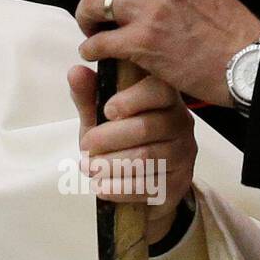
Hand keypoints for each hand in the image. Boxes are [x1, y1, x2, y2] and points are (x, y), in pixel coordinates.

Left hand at [68, 65, 196, 241]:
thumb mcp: (100, 116)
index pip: (158, 89)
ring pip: (146, 158)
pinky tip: (101, 187)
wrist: (141, 181)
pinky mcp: (180, 182)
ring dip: (110, 165)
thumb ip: (89, 95)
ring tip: (89, 168)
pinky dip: (119, 188)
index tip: (106, 111)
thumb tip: (75, 71)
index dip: (130, 99)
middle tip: (85, 147)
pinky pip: (149, 186)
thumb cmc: (119, 139)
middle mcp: (180, 123)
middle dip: (108, 138)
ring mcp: (183, 154)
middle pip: (146, 128)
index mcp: (163, 98)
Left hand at [75, 0, 259, 106]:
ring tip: (94, 28)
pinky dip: (91, 48)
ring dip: (85, 18)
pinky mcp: (143, 43)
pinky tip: (96, 52)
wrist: (242, 60)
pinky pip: (98, 41)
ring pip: (93, 2)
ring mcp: (149, 11)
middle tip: (93, 1)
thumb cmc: (225, 24)